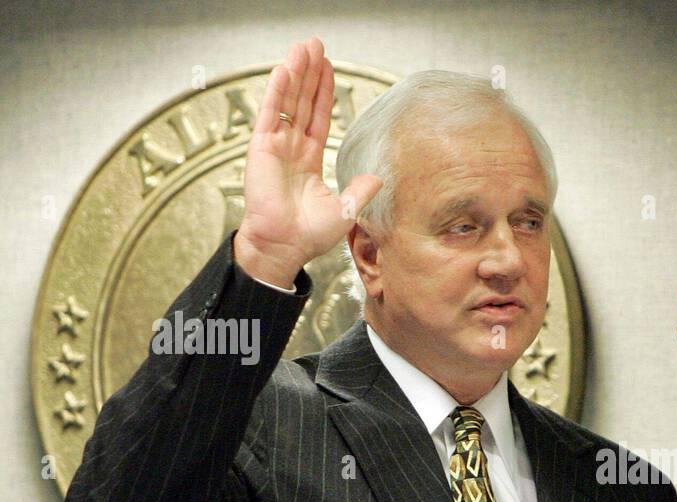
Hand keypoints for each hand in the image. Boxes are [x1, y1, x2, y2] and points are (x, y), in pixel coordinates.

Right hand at [233, 37, 382, 287]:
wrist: (285, 246)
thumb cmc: (309, 235)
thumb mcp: (345, 210)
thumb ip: (359, 190)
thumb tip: (378, 177)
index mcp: (309, 160)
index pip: (318, 118)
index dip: (324, 93)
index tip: (328, 68)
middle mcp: (292, 148)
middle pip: (303, 102)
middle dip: (311, 74)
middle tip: (316, 45)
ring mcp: (276, 146)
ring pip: (288, 102)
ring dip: (296, 74)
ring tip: (303, 48)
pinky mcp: (262, 149)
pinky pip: (271, 114)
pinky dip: (277, 92)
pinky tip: (284, 70)